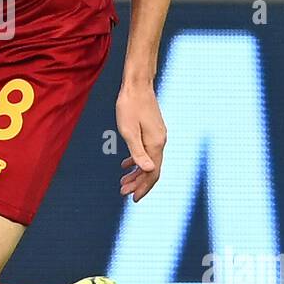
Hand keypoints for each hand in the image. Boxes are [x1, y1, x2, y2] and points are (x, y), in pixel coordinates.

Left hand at [116, 81, 165, 201]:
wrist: (137, 84)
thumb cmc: (129, 106)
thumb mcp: (128, 131)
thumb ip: (137, 152)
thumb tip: (148, 171)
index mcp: (155, 144)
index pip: (152, 173)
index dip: (143, 187)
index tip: (132, 199)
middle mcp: (160, 141)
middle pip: (151, 169)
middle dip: (138, 183)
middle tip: (123, 192)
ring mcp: (157, 136)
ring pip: (149, 161)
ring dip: (136, 173)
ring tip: (123, 181)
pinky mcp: (153, 130)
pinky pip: (147, 151)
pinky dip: (137, 160)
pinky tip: (125, 165)